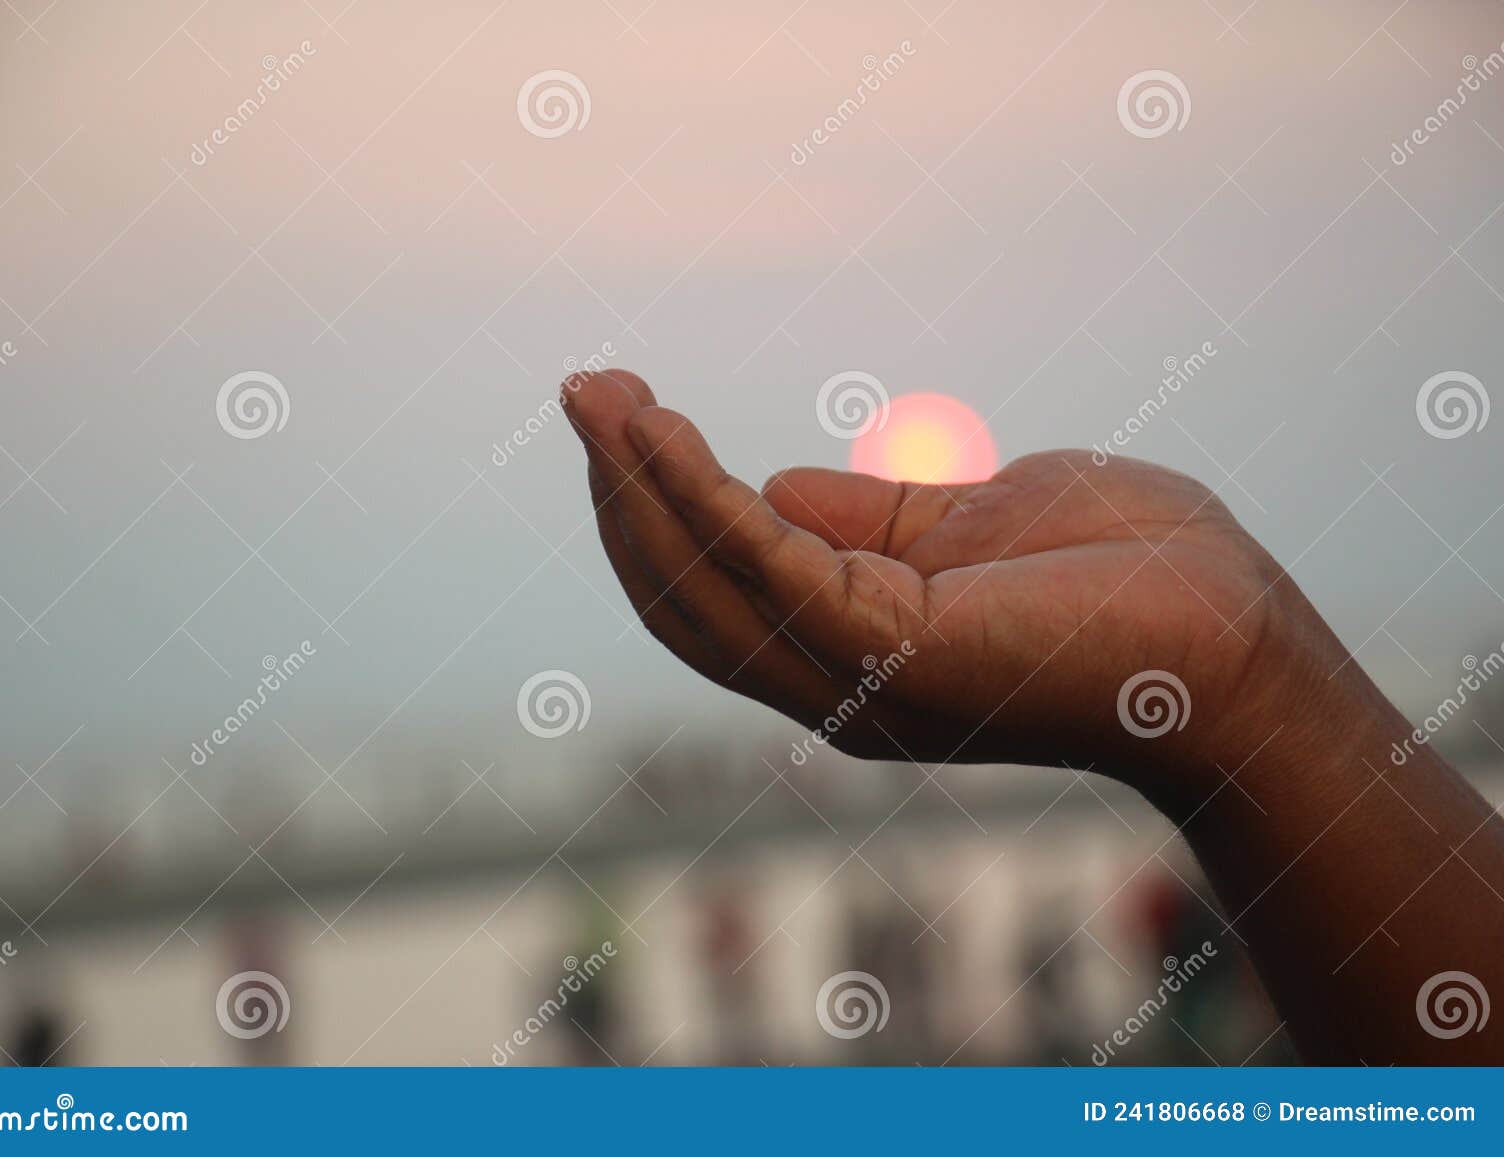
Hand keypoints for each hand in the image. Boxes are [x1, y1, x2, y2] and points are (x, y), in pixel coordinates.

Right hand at [565, 369, 1366, 806]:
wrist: (1237, 639)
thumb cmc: (1125, 580)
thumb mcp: (966, 529)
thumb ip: (867, 521)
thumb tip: (769, 488)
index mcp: (852, 655)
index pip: (718, 590)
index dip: (658, 508)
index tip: (625, 416)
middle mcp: (836, 686)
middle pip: (685, 597)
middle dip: (622, 495)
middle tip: (582, 392)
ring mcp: (859, 681)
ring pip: (705, 585)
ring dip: (639, 487)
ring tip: (596, 396)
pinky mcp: (894, 651)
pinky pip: (766, 564)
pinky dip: (699, 495)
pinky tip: (657, 430)